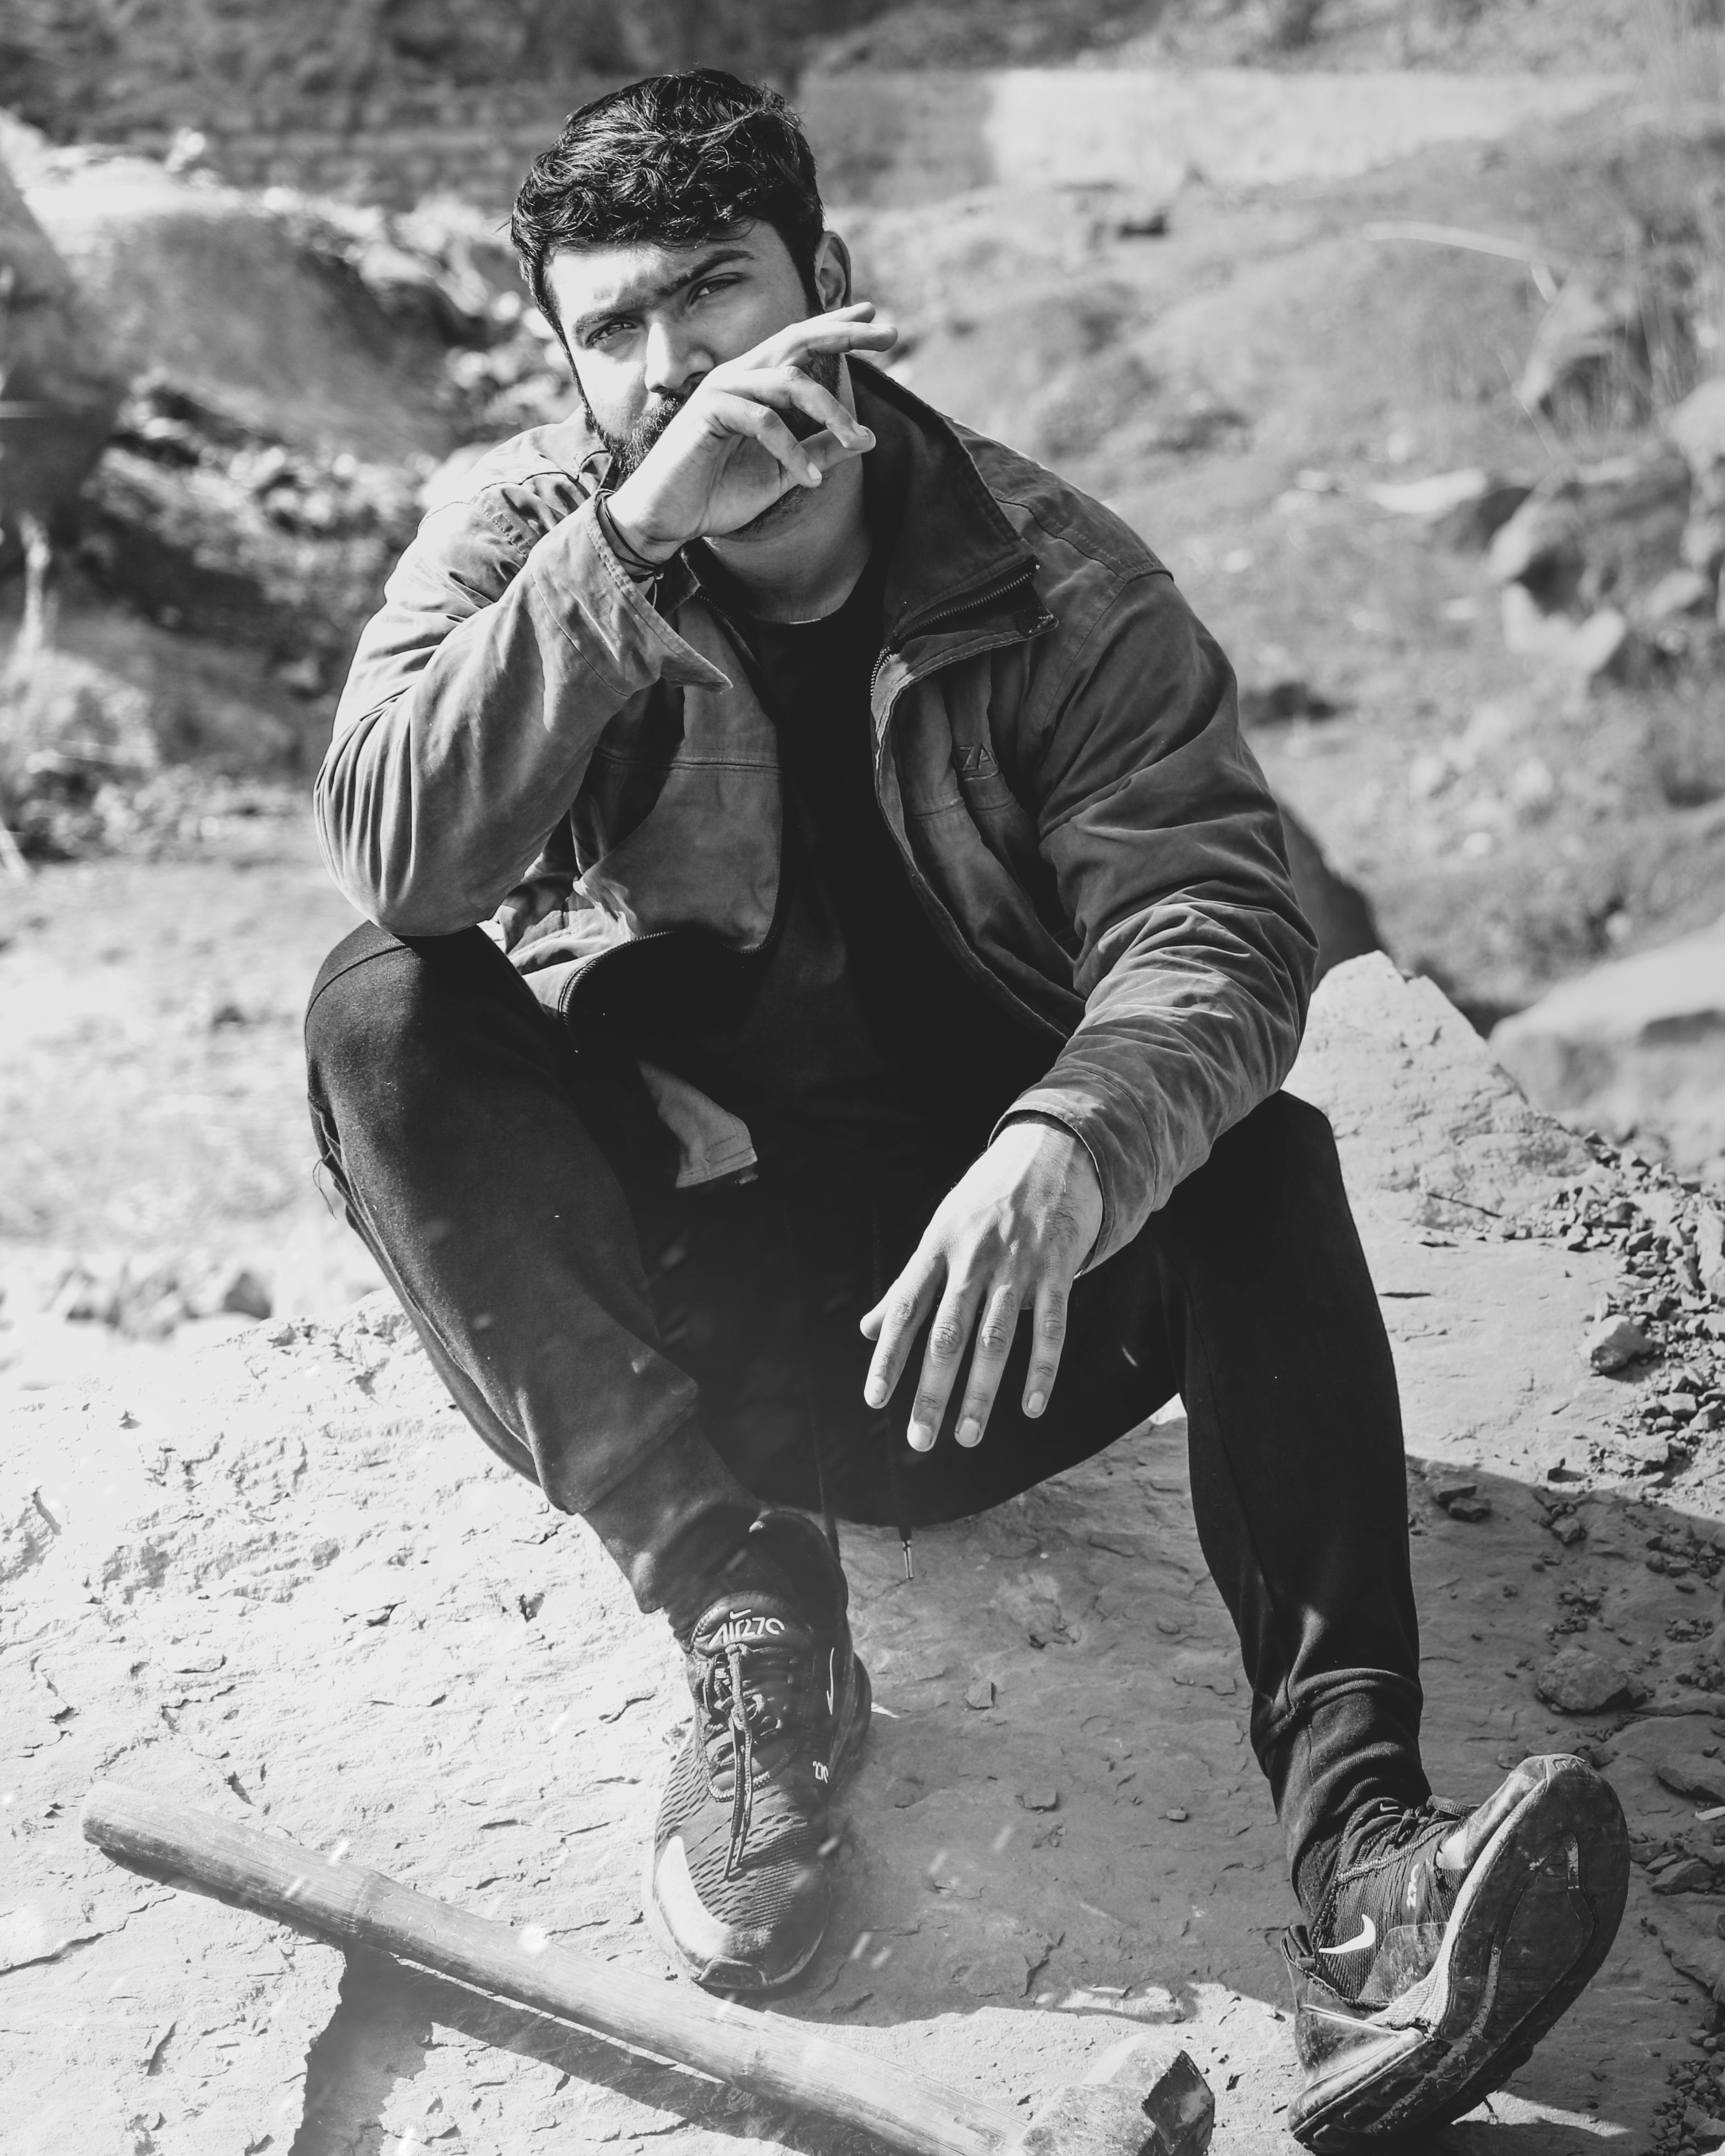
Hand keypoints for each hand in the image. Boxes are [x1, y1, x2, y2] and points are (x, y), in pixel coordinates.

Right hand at [605, 304, 896, 560]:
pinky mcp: (709, 413)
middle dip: (846, 334)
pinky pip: (764, 421)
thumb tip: (869, 438)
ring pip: (789, 382)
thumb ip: (819, 451)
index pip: (801, 344)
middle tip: (891, 333)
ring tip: (856, 442)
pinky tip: (812, 481)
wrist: (667, 517)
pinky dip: (793, 451)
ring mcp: (722, 390)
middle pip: (798, 340)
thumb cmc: (717, 492)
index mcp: (756, 384)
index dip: (837, 327)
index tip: (876, 317)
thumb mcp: (783, 472)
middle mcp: (740, 375)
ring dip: (830, 413)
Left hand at [859, 1118, 1102, 1453]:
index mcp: (937, 1249)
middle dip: (932, 1391)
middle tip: (920, 1441)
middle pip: (947, 1334)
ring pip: (995, 1339)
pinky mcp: (1057, 1267)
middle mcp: (972, 1259)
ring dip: (980, 1392)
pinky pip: (1049, 1326)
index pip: (905, 1310)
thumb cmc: (987, 1199)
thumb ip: (909, 1285)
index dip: (889, 1357)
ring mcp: (1016, 1264)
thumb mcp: (941, 1231)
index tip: (876, 1401)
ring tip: (967, 1436)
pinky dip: (1041, 1369)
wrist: (1051, 1151)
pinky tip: (1031, 1407)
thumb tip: (869, 1330)